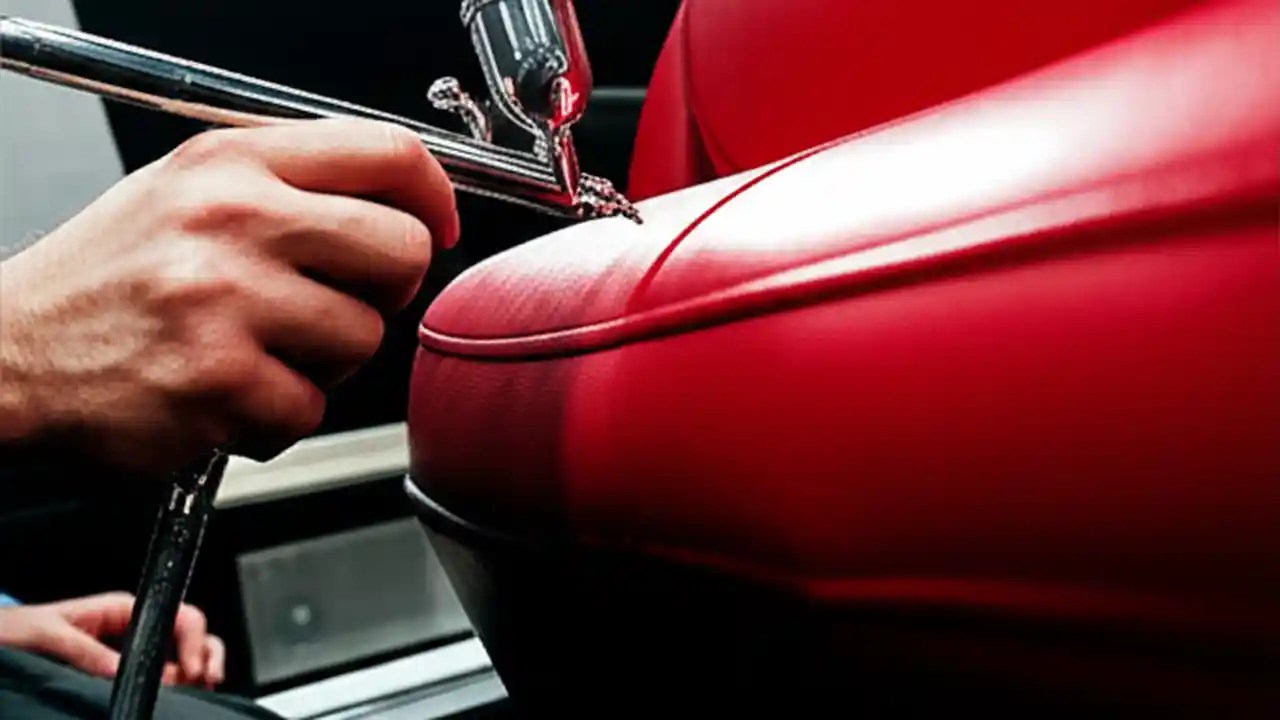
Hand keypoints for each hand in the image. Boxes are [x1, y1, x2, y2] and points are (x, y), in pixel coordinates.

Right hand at [0, 118, 458, 471]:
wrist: (8, 354)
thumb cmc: (109, 278)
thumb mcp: (191, 192)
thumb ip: (292, 188)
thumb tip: (404, 206)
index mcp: (232, 164)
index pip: (386, 153)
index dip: (433, 195)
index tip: (436, 225)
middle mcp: (231, 220)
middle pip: (401, 250)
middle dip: (384, 290)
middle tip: (335, 301)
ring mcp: (224, 300)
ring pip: (363, 339)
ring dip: (322, 361)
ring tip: (255, 350)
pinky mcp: (217, 380)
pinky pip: (311, 408)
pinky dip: (276, 415)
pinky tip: (226, 392)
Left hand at [0, 592, 224, 688]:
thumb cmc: (15, 630)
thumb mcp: (48, 634)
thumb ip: (86, 650)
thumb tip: (123, 670)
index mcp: (122, 609)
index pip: (175, 614)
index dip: (192, 639)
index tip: (190, 669)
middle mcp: (133, 629)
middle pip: (189, 633)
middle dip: (206, 653)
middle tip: (206, 679)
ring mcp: (131, 652)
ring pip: (182, 656)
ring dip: (200, 669)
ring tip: (201, 688)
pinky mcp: (123, 674)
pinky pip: (161, 678)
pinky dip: (182, 686)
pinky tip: (182, 695)